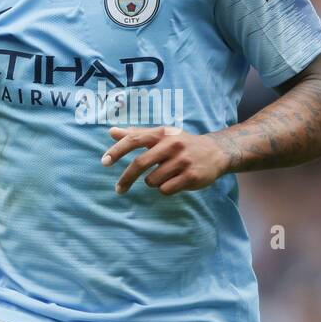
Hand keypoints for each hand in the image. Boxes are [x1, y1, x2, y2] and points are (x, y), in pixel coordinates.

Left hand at [99, 126, 230, 195]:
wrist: (216, 152)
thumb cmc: (182, 144)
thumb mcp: (162, 135)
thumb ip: (136, 134)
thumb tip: (111, 131)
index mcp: (162, 133)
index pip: (134, 139)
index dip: (117, 151)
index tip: (104, 162)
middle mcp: (172, 145)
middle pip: (140, 163)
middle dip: (126, 179)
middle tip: (119, 189)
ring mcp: (182, 161)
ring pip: (152, 180)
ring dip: (153, 182)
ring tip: (164, 176)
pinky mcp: (191, 177)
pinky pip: (165, 190)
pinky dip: (165, 189)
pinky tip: (174, 182)